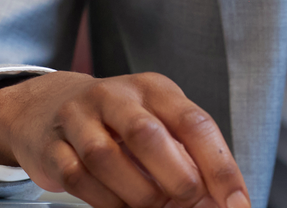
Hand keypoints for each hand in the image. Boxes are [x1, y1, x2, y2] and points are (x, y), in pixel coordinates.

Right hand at [0, 71, 248, 207]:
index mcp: (155, 89)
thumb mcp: (160, 124)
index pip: (195, 123)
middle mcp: (116, 96)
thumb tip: (223, 200)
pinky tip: (119, 205)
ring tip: (152, 205)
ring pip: (105, 156)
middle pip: (147, 135)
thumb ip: (189, 156)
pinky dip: (104, 200)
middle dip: (175, 178)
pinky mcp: (53, 145)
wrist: (49, 108)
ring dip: (136, 193)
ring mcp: (79, 118)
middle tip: (187, 200)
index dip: (220, 167)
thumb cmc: (119, 122)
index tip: (236, 202)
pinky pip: (77, 176)